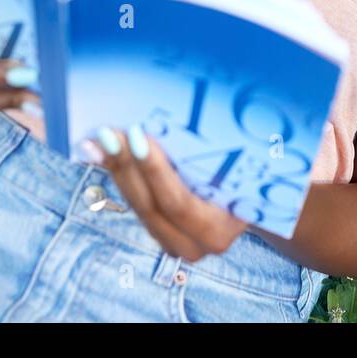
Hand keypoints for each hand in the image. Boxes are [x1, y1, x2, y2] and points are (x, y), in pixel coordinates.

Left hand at [82, 125, 248, 262]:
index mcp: (220, 231)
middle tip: (107, 132)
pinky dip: (120, 175)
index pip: (178, 203)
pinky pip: (136, 203)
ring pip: (137, 205)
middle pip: (149, 205)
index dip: (154, 170)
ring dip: (115, 168)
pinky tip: (100, 152)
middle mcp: (196, 246)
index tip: (137, 135)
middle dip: (126, 165)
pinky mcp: (162, 233)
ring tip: (99, 138)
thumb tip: (189, 112)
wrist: (258, 199)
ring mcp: (175, 244)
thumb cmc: (254, 174)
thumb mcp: (244, 164)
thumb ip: (219, 150)